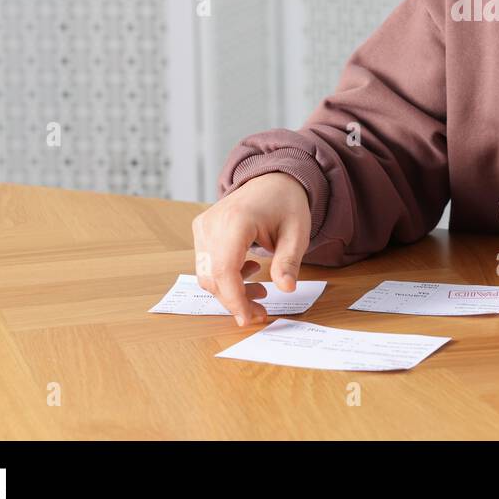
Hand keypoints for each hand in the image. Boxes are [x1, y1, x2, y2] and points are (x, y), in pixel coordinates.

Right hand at [191, 172, 311, 325]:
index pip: (225, 270)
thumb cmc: (286, 204)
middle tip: (260, 311)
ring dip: (230, 291)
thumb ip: (289, 261)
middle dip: (234, 301)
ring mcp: (203, 226)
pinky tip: (249, 272)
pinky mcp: (201, 230)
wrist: (272, 180)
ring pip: (206, 274)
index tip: (248, 319)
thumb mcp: (297, 233)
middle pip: (212, 276)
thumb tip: (287, 288)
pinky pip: (206, 264)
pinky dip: (224, 277)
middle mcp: (212, 223)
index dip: (234, 299)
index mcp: (236, 220)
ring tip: (260, 290)